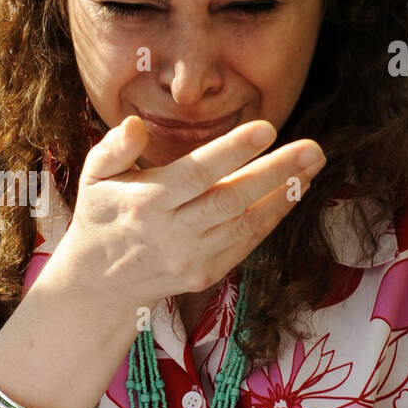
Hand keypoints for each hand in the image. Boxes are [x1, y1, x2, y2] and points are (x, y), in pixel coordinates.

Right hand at [51, 117, 325, 318]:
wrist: (98, 283)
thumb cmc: (101, 216)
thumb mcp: (93, 176)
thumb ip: (114, 147)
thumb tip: (136, 124)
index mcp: (146, 202)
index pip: (195, 173)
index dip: (232, 152)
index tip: (266, 128)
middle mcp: (171, 233)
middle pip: (232, 199)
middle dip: (277, 173)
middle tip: (314, 148)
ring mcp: (190, 258)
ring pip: (246, 223)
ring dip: (284, 194)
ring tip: (312, 166)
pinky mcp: (204, 274)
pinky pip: (246, 243)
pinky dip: (272, 218)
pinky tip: (292, 193)